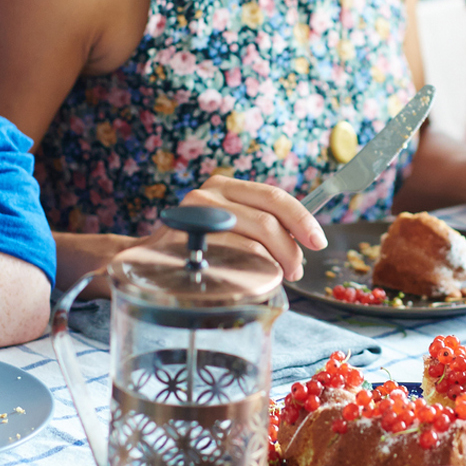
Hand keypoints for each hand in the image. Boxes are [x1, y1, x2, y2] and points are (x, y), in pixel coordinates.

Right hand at [176, 173, 326, 278]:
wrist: (146, 257)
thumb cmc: (196, 245)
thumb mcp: (228, 225)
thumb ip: (260, 226)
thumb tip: (301, 245)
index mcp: (226, 186)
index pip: (274, 196)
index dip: (302, 219)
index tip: (318, 241)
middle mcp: (209, 195)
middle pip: (267, 219)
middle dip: (290, 249)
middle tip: (296, 270)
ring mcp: (195, 216)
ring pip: (252, 240)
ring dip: (274, 263)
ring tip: (278, 277)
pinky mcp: (184, 240)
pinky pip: (230, 257)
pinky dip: (250, 270)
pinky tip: (255, 279)